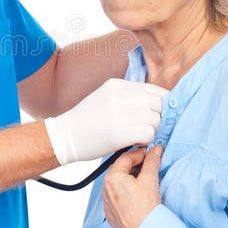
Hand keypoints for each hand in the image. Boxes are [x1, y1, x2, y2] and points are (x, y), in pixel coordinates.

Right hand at [44, 79, 166, 164]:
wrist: (65, 136)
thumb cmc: (87, 121)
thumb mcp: (107, 98)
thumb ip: (130, 97)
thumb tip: (157, 105)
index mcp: (118, 85)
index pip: (155, 90)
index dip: (162, 104)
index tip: (159, 114)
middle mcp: (121, 95)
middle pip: (159, 105)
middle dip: (157, 118)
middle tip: (146, 128)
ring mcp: (122, 112)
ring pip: (156, 120)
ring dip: (151, 131)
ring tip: (136, 136)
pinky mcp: (122, 131)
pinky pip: (149, 134)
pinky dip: (145, 141)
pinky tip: (134, 142)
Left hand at [103, 143, 163, 227]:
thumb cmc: (146, 209)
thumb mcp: (150, 180)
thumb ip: (152, 161)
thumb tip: (155, 150)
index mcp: (112, 178)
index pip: (125, 158)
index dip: (139, 154)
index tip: (150, 154)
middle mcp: (106, 190)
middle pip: (120, 171)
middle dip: (135, 166)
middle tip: (149, 165)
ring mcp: (108, 204)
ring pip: (119, 185)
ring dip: (131, 179)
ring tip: (146, 181)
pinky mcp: (112, 215)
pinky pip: (118, 198)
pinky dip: (127, 193)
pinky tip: (139, 197)